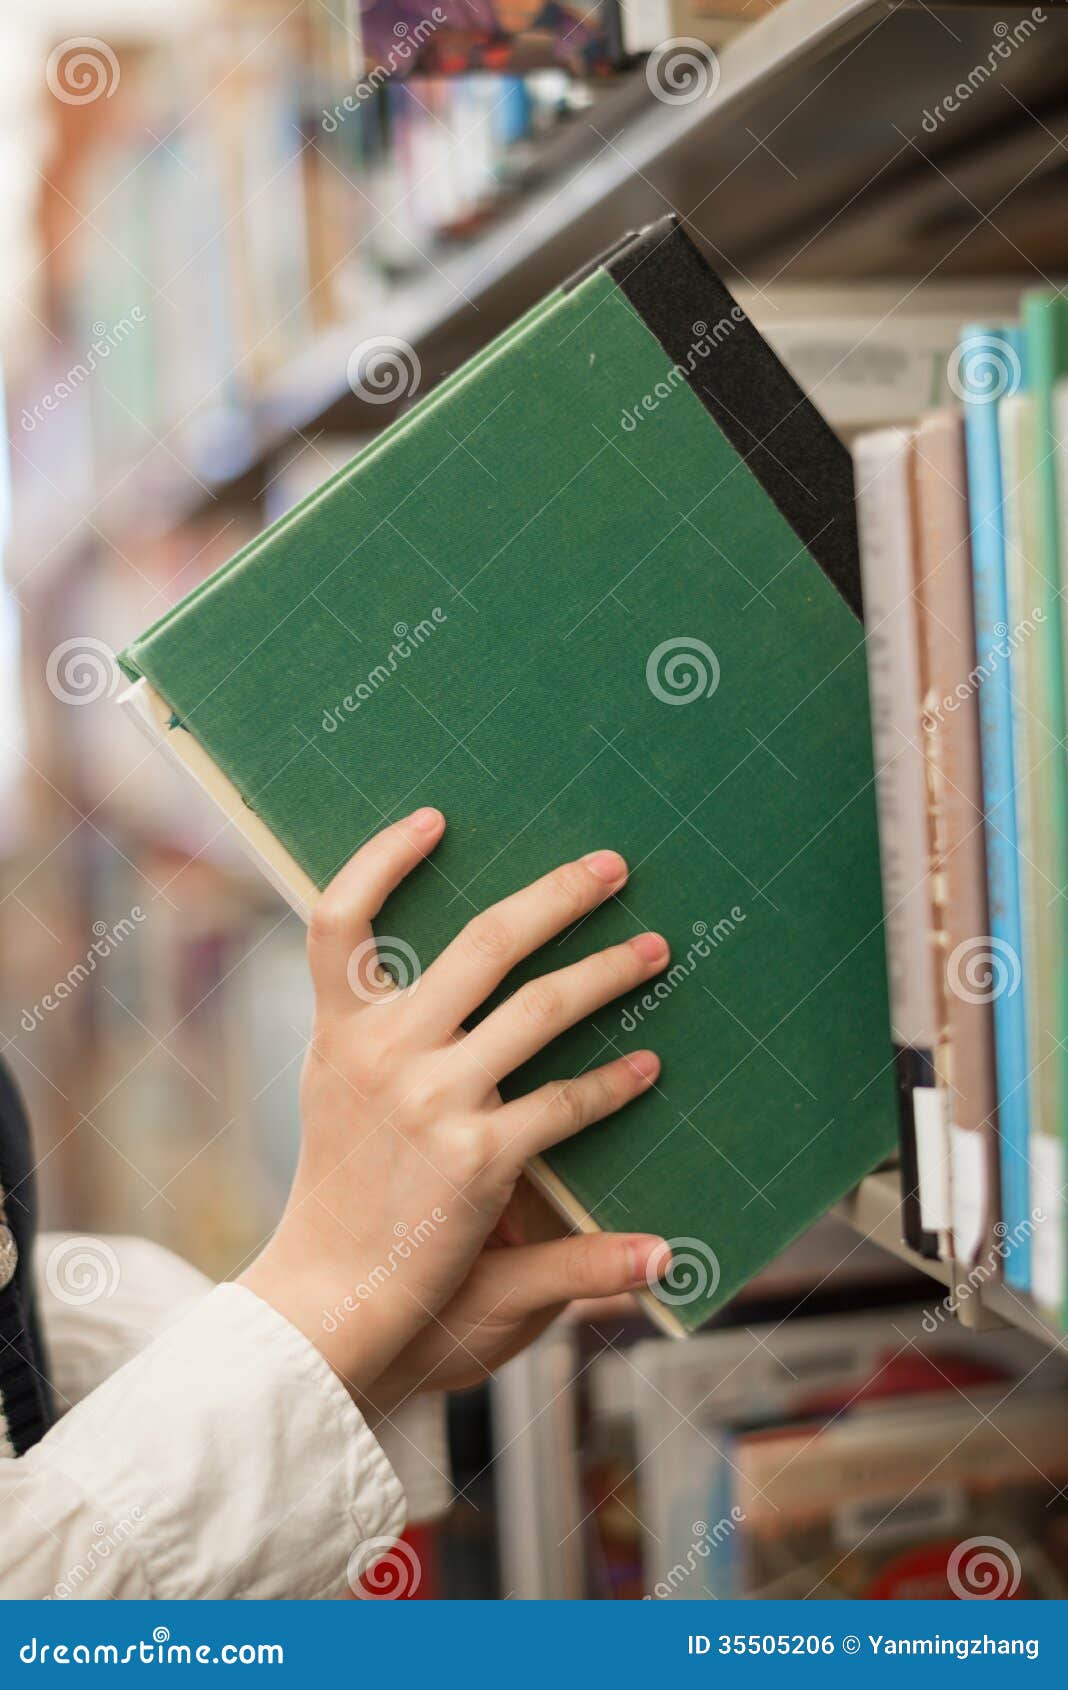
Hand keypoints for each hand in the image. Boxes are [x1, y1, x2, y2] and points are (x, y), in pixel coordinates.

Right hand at [240, 808, 670, 1401]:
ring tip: (653, 951)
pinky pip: (567, 1101)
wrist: (324, 1306)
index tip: (433, 819)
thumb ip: (381, 1038)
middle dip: (555, 895)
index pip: (338, 922)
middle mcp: (383, 1052)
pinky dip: (615, 1083)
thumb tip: (421, 973)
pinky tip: (649, 1067)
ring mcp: (431, 1098)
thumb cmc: (341, 1205)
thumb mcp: (345, 1105)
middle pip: (480, 941)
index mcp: (342, 1035)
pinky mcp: (478, 1155)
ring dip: (608, 971)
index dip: (381, 859)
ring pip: (540, 1005)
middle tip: (610, 867)